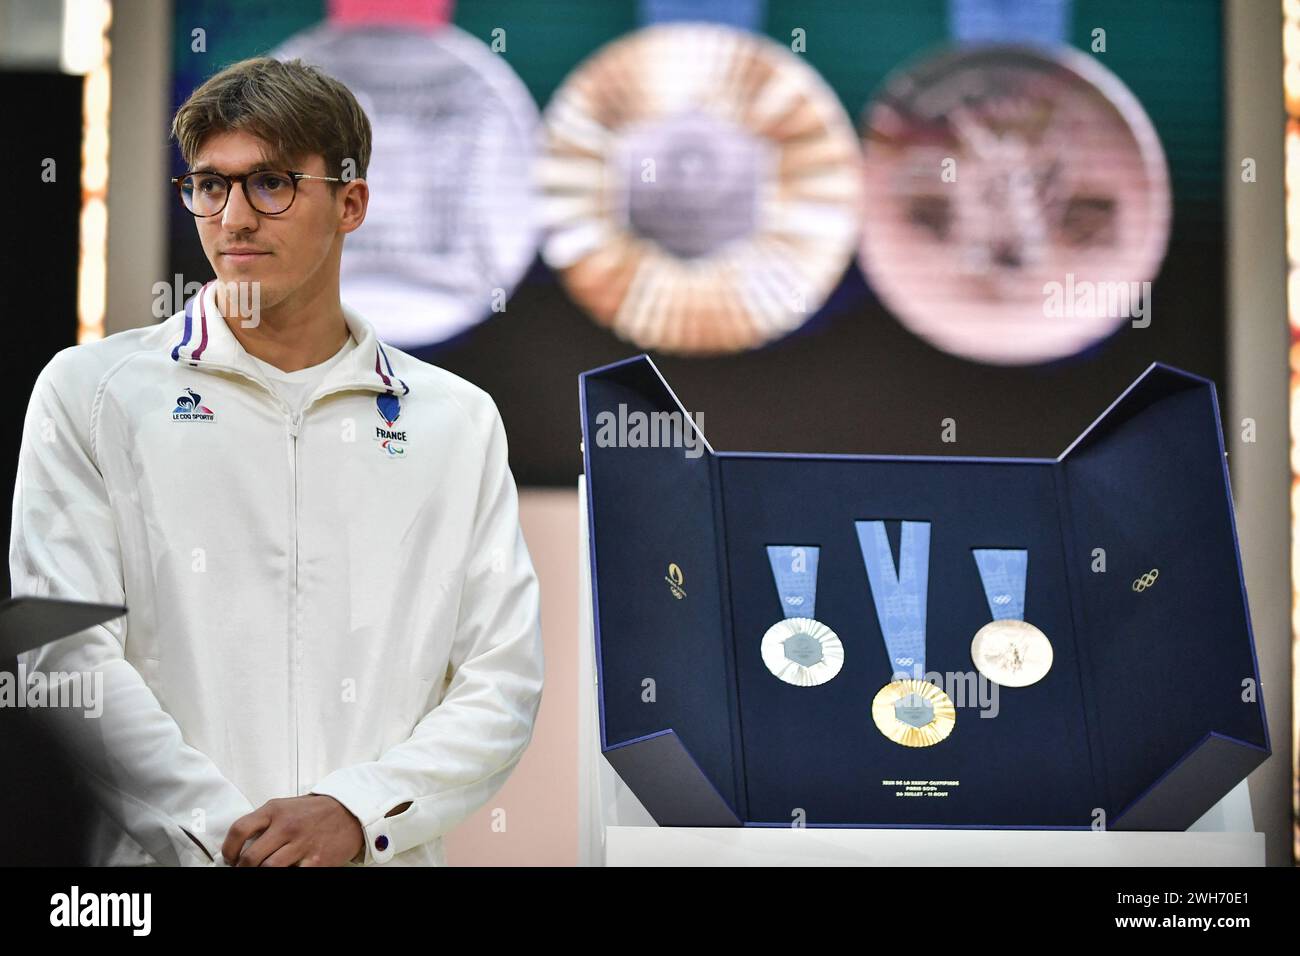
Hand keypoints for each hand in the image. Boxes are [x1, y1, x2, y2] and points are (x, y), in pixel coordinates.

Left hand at [222, 795, 363, 866]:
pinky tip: (284, 871)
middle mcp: (287, 826)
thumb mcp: (286, 806)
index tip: (230, 858)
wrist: (349, 812)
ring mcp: (302, 845)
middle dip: (243, 868)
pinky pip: (291, 874)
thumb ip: (264, 821)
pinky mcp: (316, 861)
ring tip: (262, 871)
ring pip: (268, 869)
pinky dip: (283, 875)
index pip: (240, 830)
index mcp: (275, 810)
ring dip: (260, 873)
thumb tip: (240, 845)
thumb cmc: (314, 811)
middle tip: (243, 869)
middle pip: (251, 857)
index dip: (228, 849)